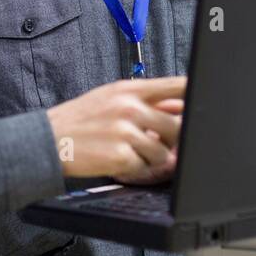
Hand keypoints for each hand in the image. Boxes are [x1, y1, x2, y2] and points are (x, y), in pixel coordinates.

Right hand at [46, 77, 184, 180]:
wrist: (49, 139)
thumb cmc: (81, 119)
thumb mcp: (110, 98)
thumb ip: (142, 100)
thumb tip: (176, 107)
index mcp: (130, 89)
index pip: (176, 86)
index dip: (195, 94)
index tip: (206, 100)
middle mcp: (130, 107)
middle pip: (177, 125)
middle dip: (171, 139)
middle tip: (154, 141)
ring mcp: (126, 131)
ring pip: (164, 152)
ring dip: (151, 158)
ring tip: (130, 151)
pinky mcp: (121, 155)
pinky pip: (145, 167)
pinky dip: (135, 169)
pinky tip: (119, 160)